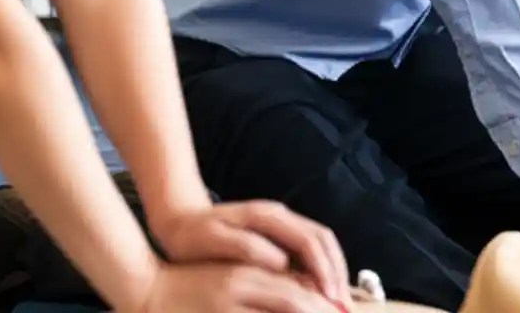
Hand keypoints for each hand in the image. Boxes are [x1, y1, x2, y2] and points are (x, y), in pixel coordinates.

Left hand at [152, 201, 350, 308]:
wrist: (177, 219)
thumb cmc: (192, 235)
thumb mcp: (212, 240)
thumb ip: (247, 248)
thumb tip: (282, 261)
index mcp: (269, 216)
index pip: (309, 241)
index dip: (323, 269)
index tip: (329, 297)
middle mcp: (281, 215)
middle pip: (323, 240)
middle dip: (336, 272)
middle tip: (342, 304)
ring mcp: (281, 223)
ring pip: (320, 244)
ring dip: (332, 271)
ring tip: (336, 300)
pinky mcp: (277, 234)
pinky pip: (309, 249)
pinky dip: (320, 269)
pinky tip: (318, 291)